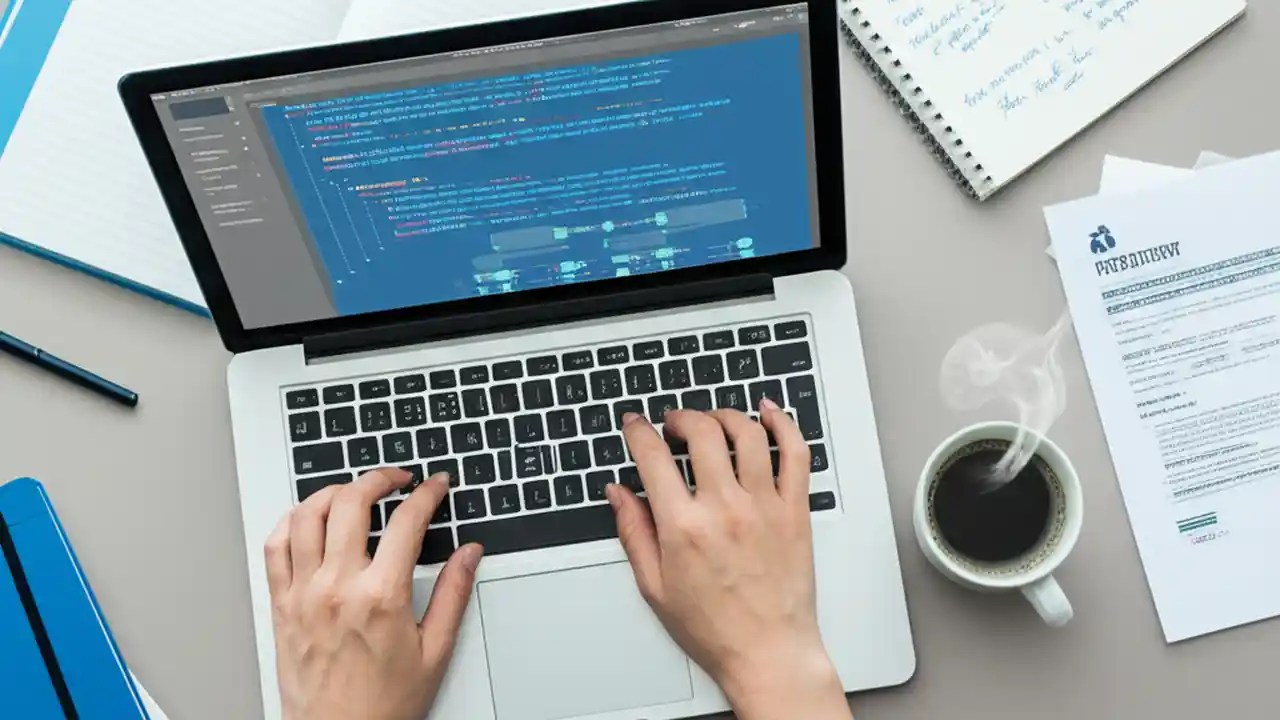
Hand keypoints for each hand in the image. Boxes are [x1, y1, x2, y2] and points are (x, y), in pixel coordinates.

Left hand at [265, 468, 483, 719]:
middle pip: (352, 502)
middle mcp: (338, 587)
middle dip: (380, 478)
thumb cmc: (382, 705)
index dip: (427, 494)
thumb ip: (454, 594)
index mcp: (381, 597)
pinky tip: (309, 517)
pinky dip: (291, 520)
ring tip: (354, 491)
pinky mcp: (282, 605)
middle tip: (398, 479)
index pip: (407, 522)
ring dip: (334, 491)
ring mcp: (304, 593)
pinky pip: (276, 546)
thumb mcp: (434, 651)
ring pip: (308, 514)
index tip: (435, 486)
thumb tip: (469, 554)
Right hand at [608, 401, 850, 719]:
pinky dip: (782, 424)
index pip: (653, 456)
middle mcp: (724, 508)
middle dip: (680, 417)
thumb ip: (634, 532)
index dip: (638, 431)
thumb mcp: (654, 586)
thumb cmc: (713, 628)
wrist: (768, 652)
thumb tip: (618, 492)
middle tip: (673, 423)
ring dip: (724, 415)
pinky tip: (768, 413)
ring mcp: (764, 505)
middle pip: (701, 431)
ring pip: (746, 433)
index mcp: (683, 527)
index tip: (635, 425)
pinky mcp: (794, 510)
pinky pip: (795, 453)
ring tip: (712, 420)